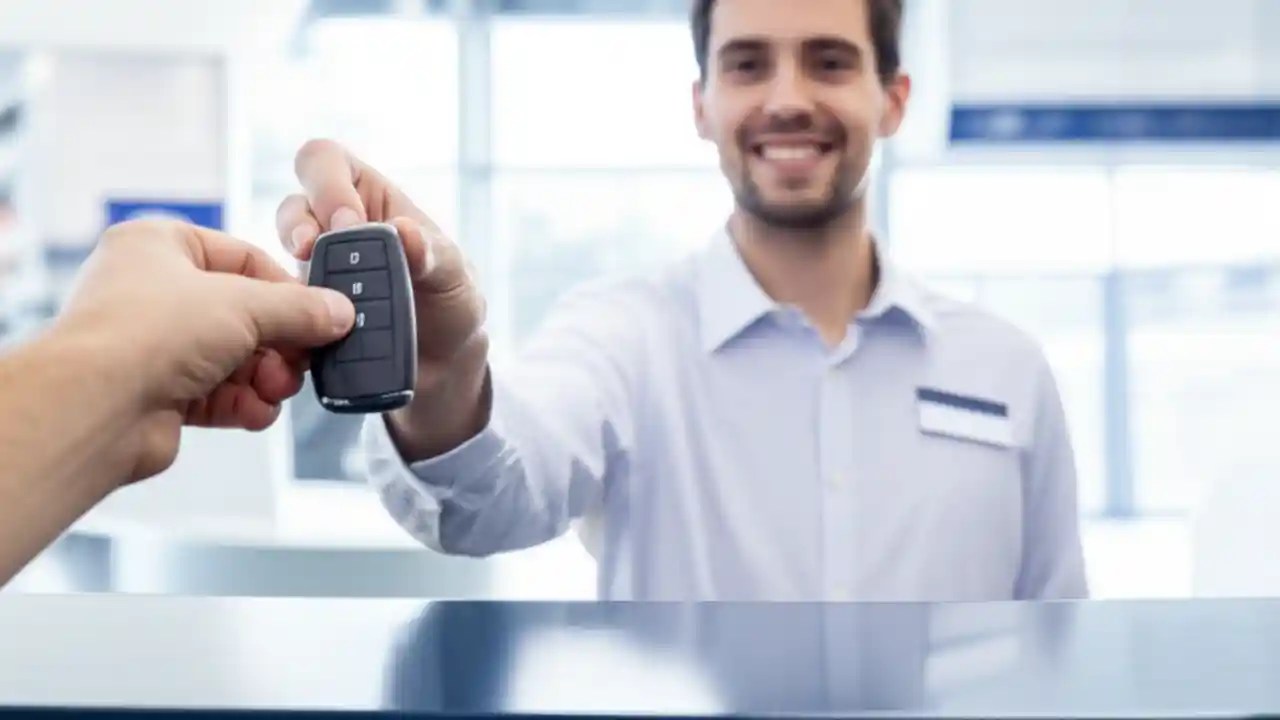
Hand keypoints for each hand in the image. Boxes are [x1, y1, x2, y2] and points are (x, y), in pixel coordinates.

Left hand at [56, 219, 355, 481]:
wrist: (95, 407)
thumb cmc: (145, 334)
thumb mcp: (246, 305)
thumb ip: (301, 309)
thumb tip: (339, 312)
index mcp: (159, 246)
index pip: (243, 258)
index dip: (286, 288)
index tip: (321, 312)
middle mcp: (151, 292)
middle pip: (243, 315)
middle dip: (278, 344)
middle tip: (304, 358)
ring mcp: (153, 345)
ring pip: (234, 358)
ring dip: (265, 378)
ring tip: (277, 389)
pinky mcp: (158, 393)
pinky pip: (217, 395)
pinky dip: (243, 404)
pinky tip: (255, 411)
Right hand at [277, 139, 489, 459]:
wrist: (442, 369)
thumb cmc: (453, 306)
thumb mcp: (456, 278)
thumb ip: (434, 254)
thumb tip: (404, 231)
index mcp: (371, 198)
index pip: (327, 161)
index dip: (326, 184)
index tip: (349, 224)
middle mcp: (335, 229)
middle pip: (293, 203)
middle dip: (298, 223)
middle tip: (314, 252)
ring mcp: (317, 271)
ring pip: (277, 253)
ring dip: (289, 269)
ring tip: (312, 294)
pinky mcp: (305, 310)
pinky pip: (279, 302)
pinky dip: (287, 312)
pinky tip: (309, 330)